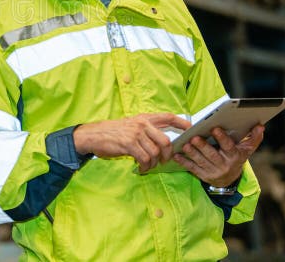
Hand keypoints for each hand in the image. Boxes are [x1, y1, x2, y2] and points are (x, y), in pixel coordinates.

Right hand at [74, 113, 190, 172]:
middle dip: (168, 154)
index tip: (191, 129)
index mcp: (144, 118)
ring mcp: (135, 133)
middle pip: (165, 140)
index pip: (168, 117)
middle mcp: (142, 124)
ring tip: (148, 166)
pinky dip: (145, 167)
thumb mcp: (131, 126)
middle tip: (164, 161)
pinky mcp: (129, 144)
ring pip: (155, 152)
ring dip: (154, 163)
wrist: (93, 135)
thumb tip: (163, 141)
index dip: (182, 122)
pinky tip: (141, 168)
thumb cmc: (113, 133)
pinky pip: (145, 159)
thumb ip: (146, 129)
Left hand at [173, 124, 263, 186]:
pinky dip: (184, 162)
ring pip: (201, 162)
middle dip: (203, 146)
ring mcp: (213, 171)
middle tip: (194, 137)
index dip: (222, 138)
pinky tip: (177, 155)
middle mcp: (224, 165)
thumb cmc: (236, 158)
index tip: (214, 128)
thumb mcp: (246, 149)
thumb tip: (260, 126)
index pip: (229, 147)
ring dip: (192, 153)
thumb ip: (253, 137)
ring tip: (185, 144)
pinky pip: (193, 169)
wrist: (229, 180)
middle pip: (213, 155)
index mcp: (235, 156)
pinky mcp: (203, 176)